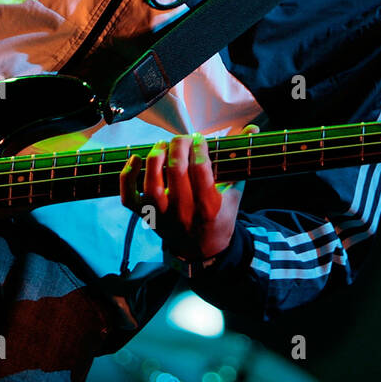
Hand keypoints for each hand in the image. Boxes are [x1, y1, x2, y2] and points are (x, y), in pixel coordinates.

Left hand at [119, 125, 257, 262]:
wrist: (202, 252)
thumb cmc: (220, 217)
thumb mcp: (234, 192)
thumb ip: (240, 160)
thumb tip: (252, 129)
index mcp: (208, 207)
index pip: (200, 169)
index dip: (199, 147)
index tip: (200, 140)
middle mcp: (184, 213)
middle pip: (176, 170)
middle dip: (179, 146)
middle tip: (183, 139)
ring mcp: (162, 217)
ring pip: (152, 183)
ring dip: (155, 157)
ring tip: (162, 144)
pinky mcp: (146, 217)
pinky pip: (129, 197)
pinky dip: (128, 176)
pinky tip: (135, 159)